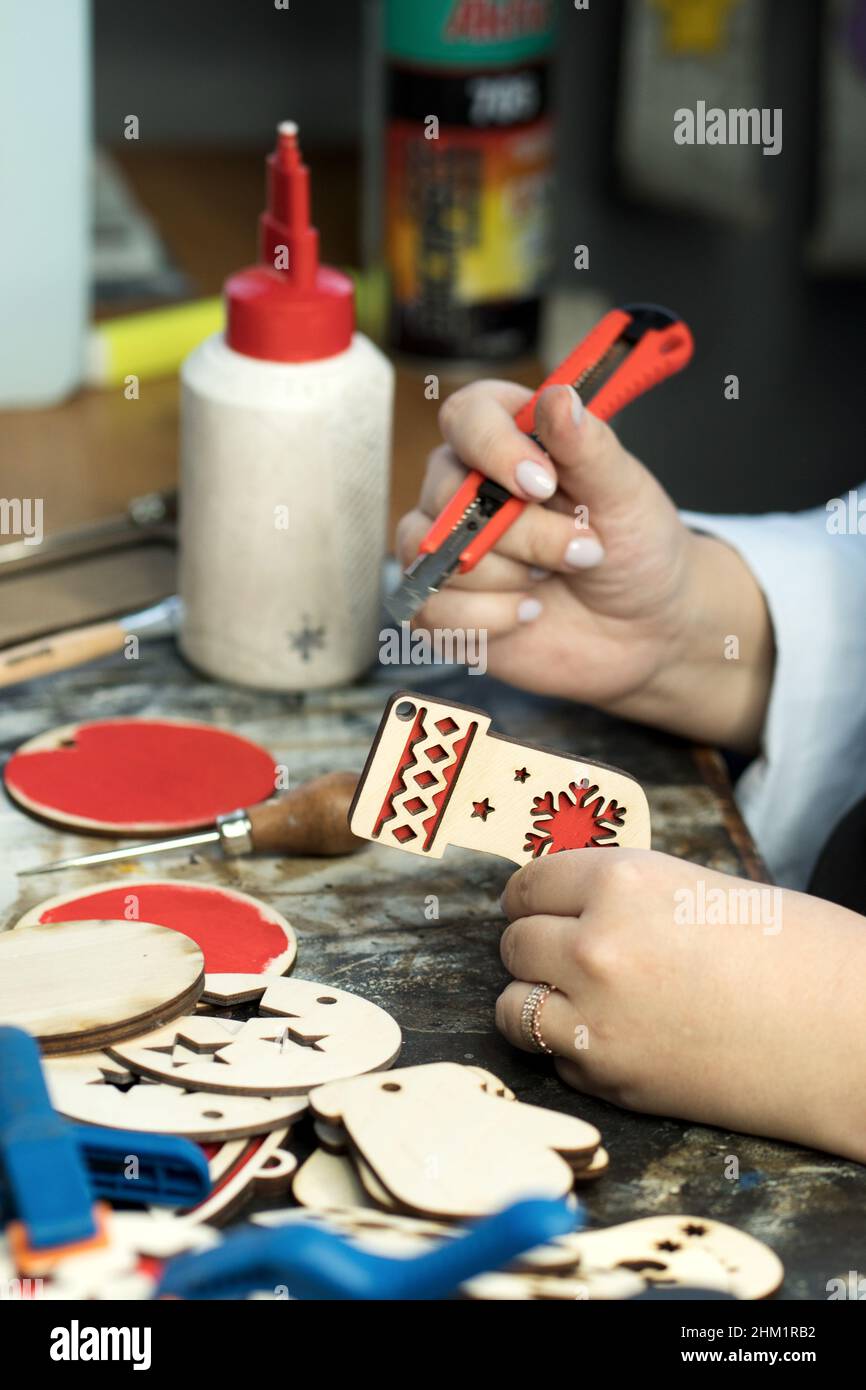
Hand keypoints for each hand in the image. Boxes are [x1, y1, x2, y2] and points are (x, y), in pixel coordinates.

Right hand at [396, 382, 772, 750]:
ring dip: (507, 577)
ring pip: (436, 553)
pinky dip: (490, 617)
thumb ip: (587, 445)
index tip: (543, 484)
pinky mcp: (442, 604)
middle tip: (584, 550)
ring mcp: (448, 547)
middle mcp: (466, 489)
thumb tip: (557, 399)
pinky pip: (432, 608)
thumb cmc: (633, 546)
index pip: (466, 417)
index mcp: (507, 441)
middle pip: (449, 495)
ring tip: (551, 580)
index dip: (494, 447)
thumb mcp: (624, 492)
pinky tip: (529, 612)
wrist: (644, 625)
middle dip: (524, 533)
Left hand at [497, 848, 865, 1162]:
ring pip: (512, 1005)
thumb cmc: (793, 951)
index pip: (530, 884)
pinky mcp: (609, 1077)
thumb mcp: (698, 889)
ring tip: (577, 1001)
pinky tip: (616, 1040)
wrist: (846, 1034)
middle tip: (567, 957)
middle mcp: (594, 945)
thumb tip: (571, 903)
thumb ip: (627, 896)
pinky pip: (552, 1056)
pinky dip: (570, 1050)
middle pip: (514, 943)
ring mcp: (595, 1016)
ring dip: (537, 1001)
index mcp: (621, 881)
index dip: (533, 899)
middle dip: (536, 948)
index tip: (535, 908)